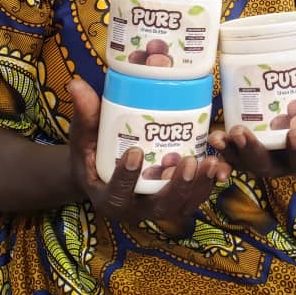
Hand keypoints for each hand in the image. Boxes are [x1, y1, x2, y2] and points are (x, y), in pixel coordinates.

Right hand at [68, 78, 231, 235]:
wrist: (104, 172)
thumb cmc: (92, 152)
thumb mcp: (84, 136)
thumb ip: (85, 115)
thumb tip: (75, 84)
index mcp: (107, 198)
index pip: (116, 194)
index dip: (126, 178)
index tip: (135, 152)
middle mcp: (135, 210)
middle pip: (159, 207)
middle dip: (176, 187)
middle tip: (187, 162)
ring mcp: (158, 208)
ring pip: (182, 205)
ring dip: (199, 186)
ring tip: (211, 162)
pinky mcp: (176, 201)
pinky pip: (195, 198)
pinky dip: (209, 184)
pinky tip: (221, 165)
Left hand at [207, 83, 295, 178]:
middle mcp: (278, 164)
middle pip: (264, 165)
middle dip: (251, 150)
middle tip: (241, 132)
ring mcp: (259, 160)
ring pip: (242, 162)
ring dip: (230, 152)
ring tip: (219, 136)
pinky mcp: (242, 153)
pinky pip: (230, 158)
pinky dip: (221, 153)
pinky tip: (212, 140)